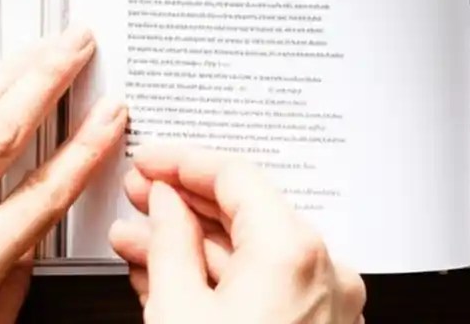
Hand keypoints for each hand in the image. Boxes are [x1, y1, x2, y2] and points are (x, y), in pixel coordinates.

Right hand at [109, 144, 366, 323]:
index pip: (235, 175)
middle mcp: (325, 271)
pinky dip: (225, 280)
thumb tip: (164, 204)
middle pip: (248, 213)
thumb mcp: (177, 310)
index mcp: (294, 252)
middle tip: (142, 194)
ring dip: (196, 246)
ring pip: (255, 256)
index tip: (150, 161)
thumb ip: (168, 243)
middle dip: (185, 204)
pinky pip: (269, 288)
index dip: (182, 162)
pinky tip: (177, 277)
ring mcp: (328, 305)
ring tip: (142, 241)